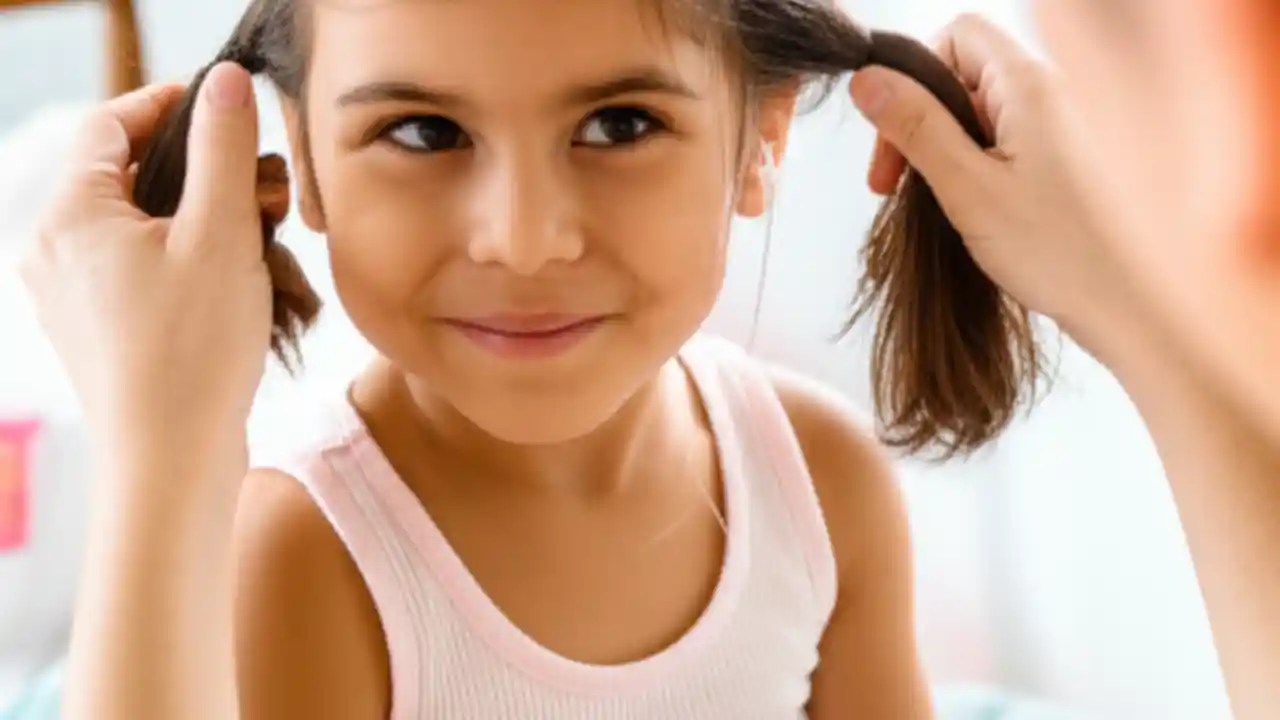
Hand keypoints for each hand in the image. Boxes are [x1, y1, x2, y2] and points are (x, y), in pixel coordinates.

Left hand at [19, 63, 282, 457]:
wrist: (170, 461)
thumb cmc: (193, 351)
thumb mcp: (222, 234)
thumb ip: (224, 150)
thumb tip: (224, 82)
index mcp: (72, 216)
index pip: (112, 125)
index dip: (169, 107)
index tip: (223, 109)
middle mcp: (55, 251)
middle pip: (130, 178)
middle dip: (202, 177)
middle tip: (261, 193)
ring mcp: (70, 296)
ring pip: (141, 229)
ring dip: (202, 226)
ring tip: (258, 251)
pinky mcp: (95, 331)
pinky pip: (140, 274)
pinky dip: (187, 268)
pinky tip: (236, 294)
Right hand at [849, 14, 1140, 355]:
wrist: (1125, 304)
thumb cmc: (1057, 250)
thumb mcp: (967, 187)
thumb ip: (915, 126)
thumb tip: (866, 78)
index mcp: (1028, 86)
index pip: (957, 34)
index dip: (913, 73)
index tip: (891, 138)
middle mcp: (1047, 93)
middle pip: (961, 72)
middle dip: (916, 119)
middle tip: (891, 185)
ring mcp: (1055, 126)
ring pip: (974, 111)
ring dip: (937, 148)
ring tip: (927, 202)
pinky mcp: (1057, 158)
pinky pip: (996, 140)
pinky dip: (965, 165)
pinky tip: (960, 209)